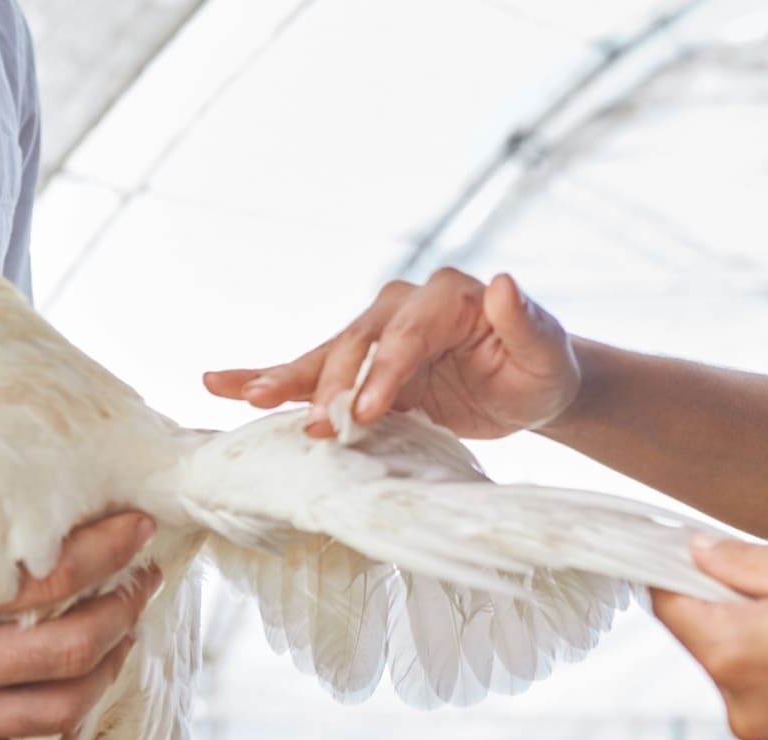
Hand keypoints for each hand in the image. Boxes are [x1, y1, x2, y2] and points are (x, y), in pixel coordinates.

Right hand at [204, 270, 579, 439]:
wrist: (526, 384)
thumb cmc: (538, 369)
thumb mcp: (545, 351)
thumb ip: (525, 321)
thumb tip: (503, 285)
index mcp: (446, 297)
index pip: (405, 335)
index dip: (383, 372)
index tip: (367, 412)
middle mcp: (401, 307)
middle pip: (355, 344)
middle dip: (331, 384)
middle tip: (314, 425)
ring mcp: (374, 334)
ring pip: (323, 357)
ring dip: (284, 380)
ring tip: (244, 396)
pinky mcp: (359, 365)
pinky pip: (309, 370)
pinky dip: (267, 377)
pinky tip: (222, 385)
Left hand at [652, 536, 767, 739]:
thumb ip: (736, 560)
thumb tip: (692, 553)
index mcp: (731, 654)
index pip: (666, 606)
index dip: (672, 574)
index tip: (687, 556)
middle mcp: (740, 705)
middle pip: (706, 642)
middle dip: (732, 612)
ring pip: (742, 673)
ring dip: (763, 647)